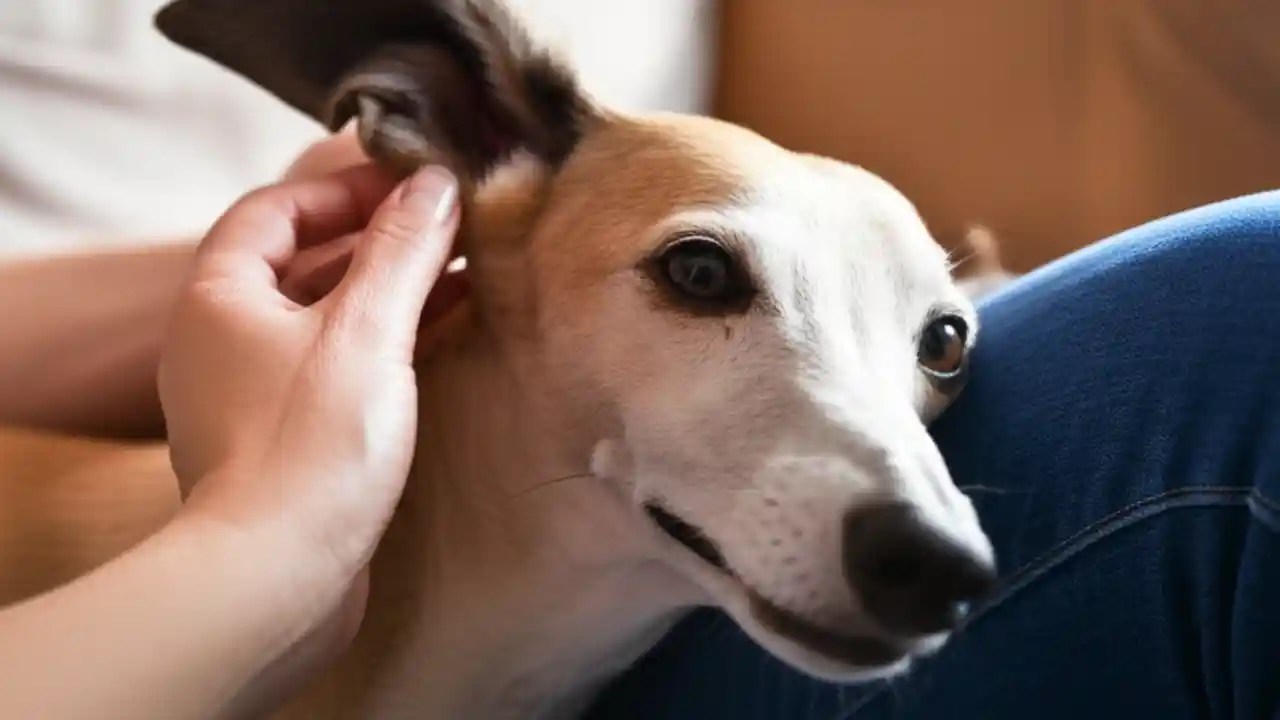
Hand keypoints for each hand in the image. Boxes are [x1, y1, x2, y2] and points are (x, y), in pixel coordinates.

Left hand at [157, 160, 462, 711]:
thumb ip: (403, 250)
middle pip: (303, 262)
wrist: (275, 578)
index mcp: (219, 296)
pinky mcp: (281, 440)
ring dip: (390, 292)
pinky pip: (334, 368)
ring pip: (324, 319)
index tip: (411, 185)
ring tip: (465, 275)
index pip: (275, 209)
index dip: (343, 188)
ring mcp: (248, 394)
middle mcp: (220, 339)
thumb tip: (435, 182)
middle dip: (379, 240)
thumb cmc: (310, 447)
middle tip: (450, 226)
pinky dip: (384, 344)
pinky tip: (444, 338)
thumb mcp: (367, 331)